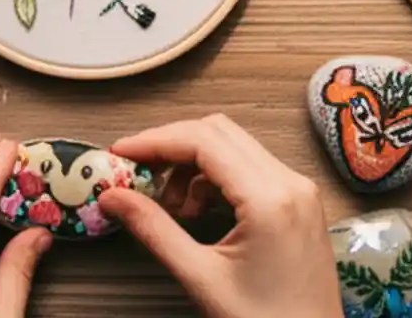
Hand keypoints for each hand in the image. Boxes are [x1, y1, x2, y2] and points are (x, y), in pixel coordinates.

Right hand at [99, 115, 342, 317]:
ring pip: (234, 146)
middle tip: (137, 172)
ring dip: (192, 164)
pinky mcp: (299, 202)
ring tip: (171, 208)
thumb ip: (154, 230)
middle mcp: (291, 183)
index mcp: (270, 199)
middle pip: (219, 132)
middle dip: (171, 147)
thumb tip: (112, 197)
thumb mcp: (201, 278)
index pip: (203, 141)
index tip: (120, 153)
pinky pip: (250, 167)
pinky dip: (215, 178)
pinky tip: (197, 212)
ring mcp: (299, 190)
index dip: (155, 141)